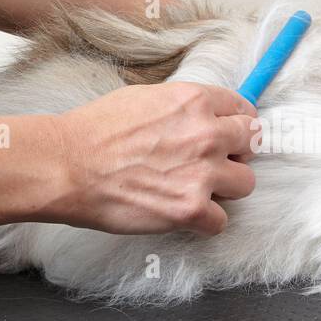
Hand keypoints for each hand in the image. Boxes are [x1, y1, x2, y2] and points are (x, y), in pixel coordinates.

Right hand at [47, 83, 257, 235]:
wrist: (67, 166)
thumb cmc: (95, 131)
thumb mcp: (145, 98)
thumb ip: (182, 108)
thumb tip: (201, 118)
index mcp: (195, 101)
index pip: (244, 111)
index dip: (236, 126)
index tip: (228, 137)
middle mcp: (207, 134)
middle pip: (253, 145)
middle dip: (236, 154)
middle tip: (212, 164)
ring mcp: (202, 173)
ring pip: (246, 184)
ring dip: (225, 189)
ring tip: (195, 190)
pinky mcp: (191, 209)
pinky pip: (222, 222)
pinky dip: (205, 222)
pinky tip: (183, 214)